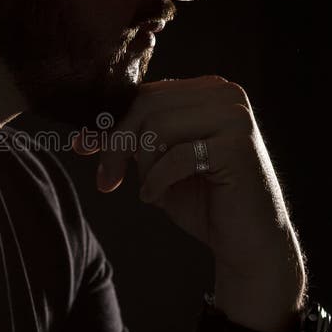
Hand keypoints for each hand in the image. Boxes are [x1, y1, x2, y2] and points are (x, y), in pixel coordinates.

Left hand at [72, 76, 305, 309]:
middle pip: (147, 105)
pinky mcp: (237, 146)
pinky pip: (175, 156)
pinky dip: (156, 180)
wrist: (248, 242)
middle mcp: (225, 94)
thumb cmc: (204, 200)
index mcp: (207, 90)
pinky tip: (156, 197)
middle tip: (107, 180)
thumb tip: (82, 135)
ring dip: (143, 165)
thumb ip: (130, 140)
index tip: (83, 148)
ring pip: (157, 126)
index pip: (146, 93)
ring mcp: (235, 117)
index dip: (110, 121)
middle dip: (118, 144)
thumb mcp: (157, 163)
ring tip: (151, 189)